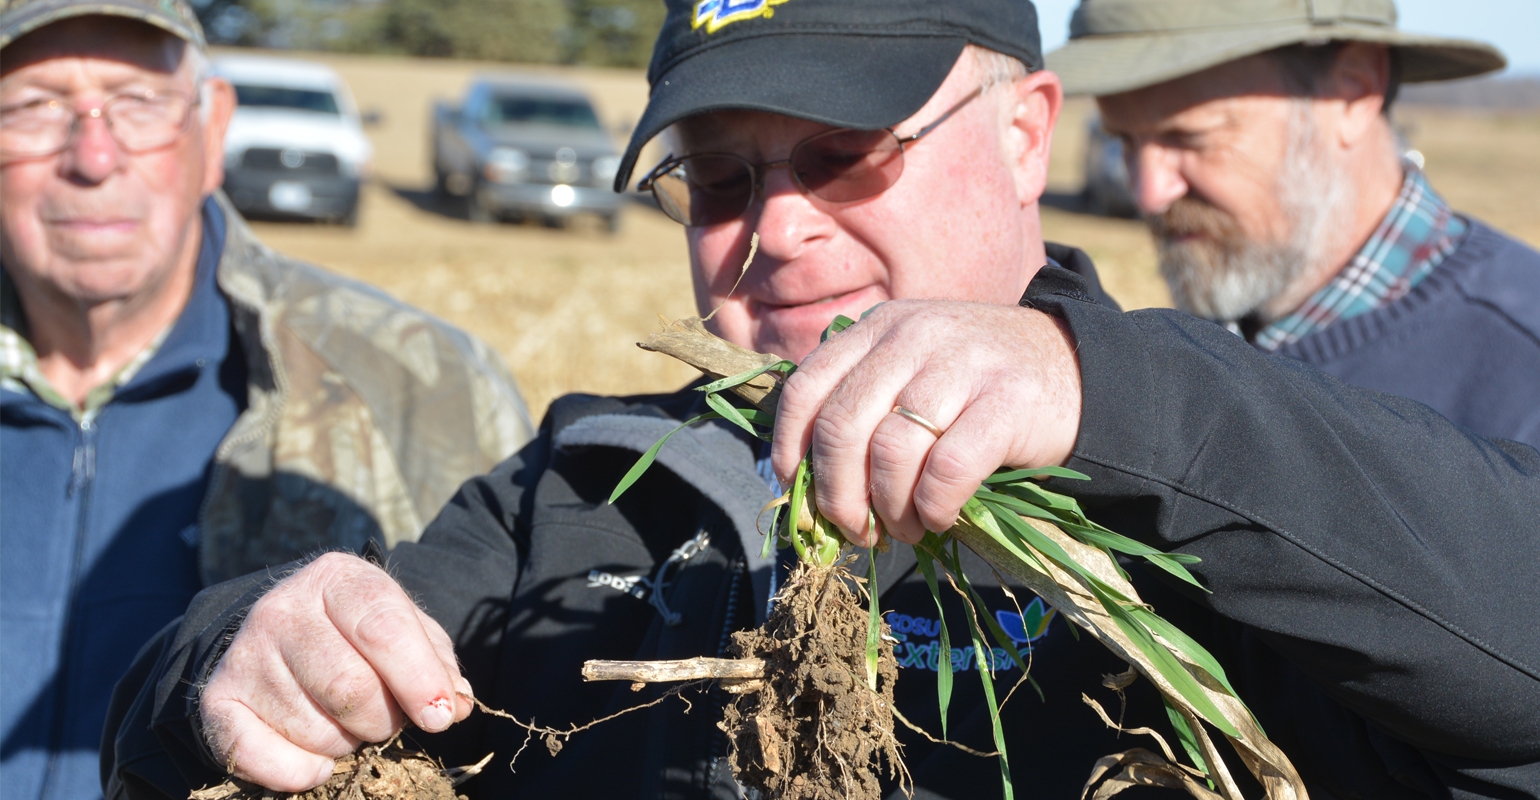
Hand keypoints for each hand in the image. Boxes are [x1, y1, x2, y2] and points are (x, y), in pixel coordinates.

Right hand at [199, 553, 472, 791]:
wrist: (277, 637)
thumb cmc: (357, 635)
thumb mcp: (405, 630)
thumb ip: (436, 664)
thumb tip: (455, 705)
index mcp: (338, 579)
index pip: (382, 629)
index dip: (419, 680)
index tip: (440, 715)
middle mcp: (282, 609)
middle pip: (350, 688)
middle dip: (383, 719)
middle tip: (385, 717)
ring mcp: (244, 655)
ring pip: (316, 729)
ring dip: (346, 743)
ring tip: (345, 721)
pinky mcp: (217, 701)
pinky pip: (262, 758)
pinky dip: (301, 772)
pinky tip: (316, 757)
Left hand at [771, 300, 1080, 544]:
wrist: (1077, 369)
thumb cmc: (978, 386)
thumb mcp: (912, 370)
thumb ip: (864, 406)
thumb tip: (805, 484)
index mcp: (878, 328)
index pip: (806, 387)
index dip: (791, 448)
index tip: (800, 490)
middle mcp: (913, 337)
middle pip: (842, 427)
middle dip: (838, 495)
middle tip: (856, 529)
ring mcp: (961, 364)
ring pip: (890, 452)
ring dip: (889, 509)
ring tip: (905, 528)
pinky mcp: (1007, 401)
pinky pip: (946, 470)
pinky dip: (933, 507)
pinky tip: (939, 517)